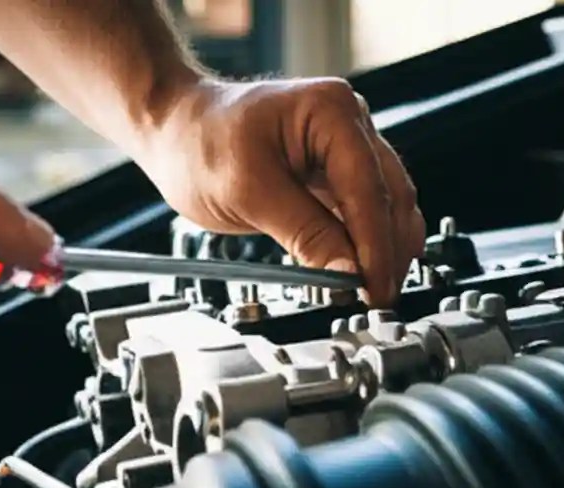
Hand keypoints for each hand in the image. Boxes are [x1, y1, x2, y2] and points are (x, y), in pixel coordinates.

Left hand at [134, 77, 423, 306]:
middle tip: (380, 299)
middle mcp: (347, 123)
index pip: (367, 189)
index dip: (375, 245)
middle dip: (389, 250)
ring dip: (385, 247)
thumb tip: (347, 273)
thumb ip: (304, 233)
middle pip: (389, 195)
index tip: (374, 288)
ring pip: (384, 204)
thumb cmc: (198, 143)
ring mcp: (343, 146)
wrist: (174, 130)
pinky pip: (361, 209)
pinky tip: (364, 270)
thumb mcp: (248, 193)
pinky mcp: (332, 171)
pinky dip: (365, 240)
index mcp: (331, 112)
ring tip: (376, 291)